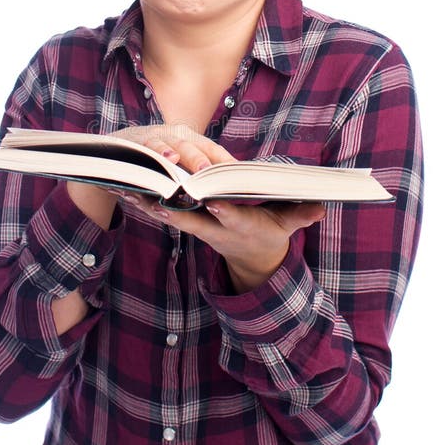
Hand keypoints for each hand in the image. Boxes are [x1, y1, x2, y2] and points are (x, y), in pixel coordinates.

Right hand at [111, 123, 233, 172]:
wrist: (112, 152)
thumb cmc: (151, 160)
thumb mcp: (174, 160)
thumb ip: (192, 170)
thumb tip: (221, 188)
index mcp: (188, 138)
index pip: (212, 149)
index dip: (226, 161)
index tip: (242, 176)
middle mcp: (174, 135)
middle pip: (195, 146)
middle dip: (207, 160)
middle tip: (218, 175)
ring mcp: (155, 137)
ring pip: (173, 146)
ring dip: (185, 156)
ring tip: (197, 168)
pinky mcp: (136, 142)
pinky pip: (147, 148)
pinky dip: (157, 154)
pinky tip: (166, 162)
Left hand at [121, 193, 325, 293]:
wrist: (251, 258)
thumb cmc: (270, 233)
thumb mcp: (287, 226)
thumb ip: (300, 215)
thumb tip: (320, 207)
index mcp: (239, 227)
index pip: (230, 219)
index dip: (222, 212)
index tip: (213, 202)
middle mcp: (214, 228)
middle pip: (189, 219)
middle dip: (171, 207)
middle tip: (151, 194)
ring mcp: (197, 228)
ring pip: (168, 215)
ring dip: (146, 202)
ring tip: (125, 186)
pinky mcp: (185, 223)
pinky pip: (160, 211)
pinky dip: (142, 201)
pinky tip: (123, 187)